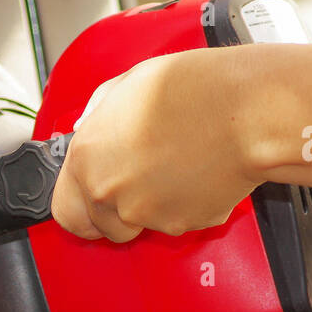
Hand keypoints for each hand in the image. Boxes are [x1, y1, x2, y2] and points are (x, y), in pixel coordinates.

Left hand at [50, 48, 263, 242]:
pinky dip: (186, 203)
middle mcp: (111, 194)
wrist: (246, 111)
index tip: (92, 197)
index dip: (80, 204)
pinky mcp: (184, 223)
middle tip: (138, 183)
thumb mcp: (127, 84)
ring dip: (152, 204)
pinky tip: (198, 170)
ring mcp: (147, 214)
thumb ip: (97, 115)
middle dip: (115, 212)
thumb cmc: (193, 90)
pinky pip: (178, 219)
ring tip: (176, 164)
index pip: (64, 211)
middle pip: (102, 227)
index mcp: (87, 159)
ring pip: (141, 224)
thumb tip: (88, 128)